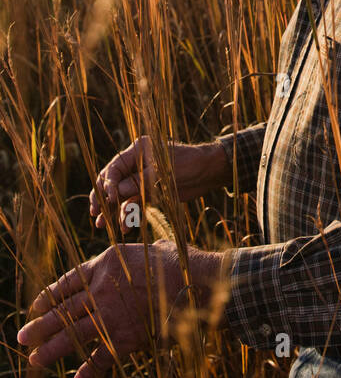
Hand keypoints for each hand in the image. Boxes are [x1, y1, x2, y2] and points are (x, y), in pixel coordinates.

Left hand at [17, 242, 226, 377]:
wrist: (198, 284)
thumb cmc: (179, 262)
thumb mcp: (150, 248)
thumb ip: (131, 257)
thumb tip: (133, 255)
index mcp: (105, 264)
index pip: (67, 282)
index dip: (49, 296)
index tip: (36, 306)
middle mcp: (102, 290)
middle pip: (63, 310)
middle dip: (40, 326)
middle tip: (22, 337)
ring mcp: (112, 316)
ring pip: (73, 335)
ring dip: (51, 350)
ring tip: (34, 360)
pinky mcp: (127, 338)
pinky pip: (103, 357)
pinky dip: (91, 368)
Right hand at [89, 135, 229, 229]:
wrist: (208, 172)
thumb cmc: (188, 164)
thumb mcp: (162, 173)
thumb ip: (138, 183)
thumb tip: (115, 195)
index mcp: (136, 151)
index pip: (113, 168)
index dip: (108, 185)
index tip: (110, 200)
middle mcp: (135, 163)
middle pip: (111, 182)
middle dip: (102, 199)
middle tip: (95, 214)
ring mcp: (141, 178)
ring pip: (121, 196)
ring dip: (113, 210)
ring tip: (102, 226)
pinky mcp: (149, 191)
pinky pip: (133, 203)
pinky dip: (128, 214)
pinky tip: (125, 226)